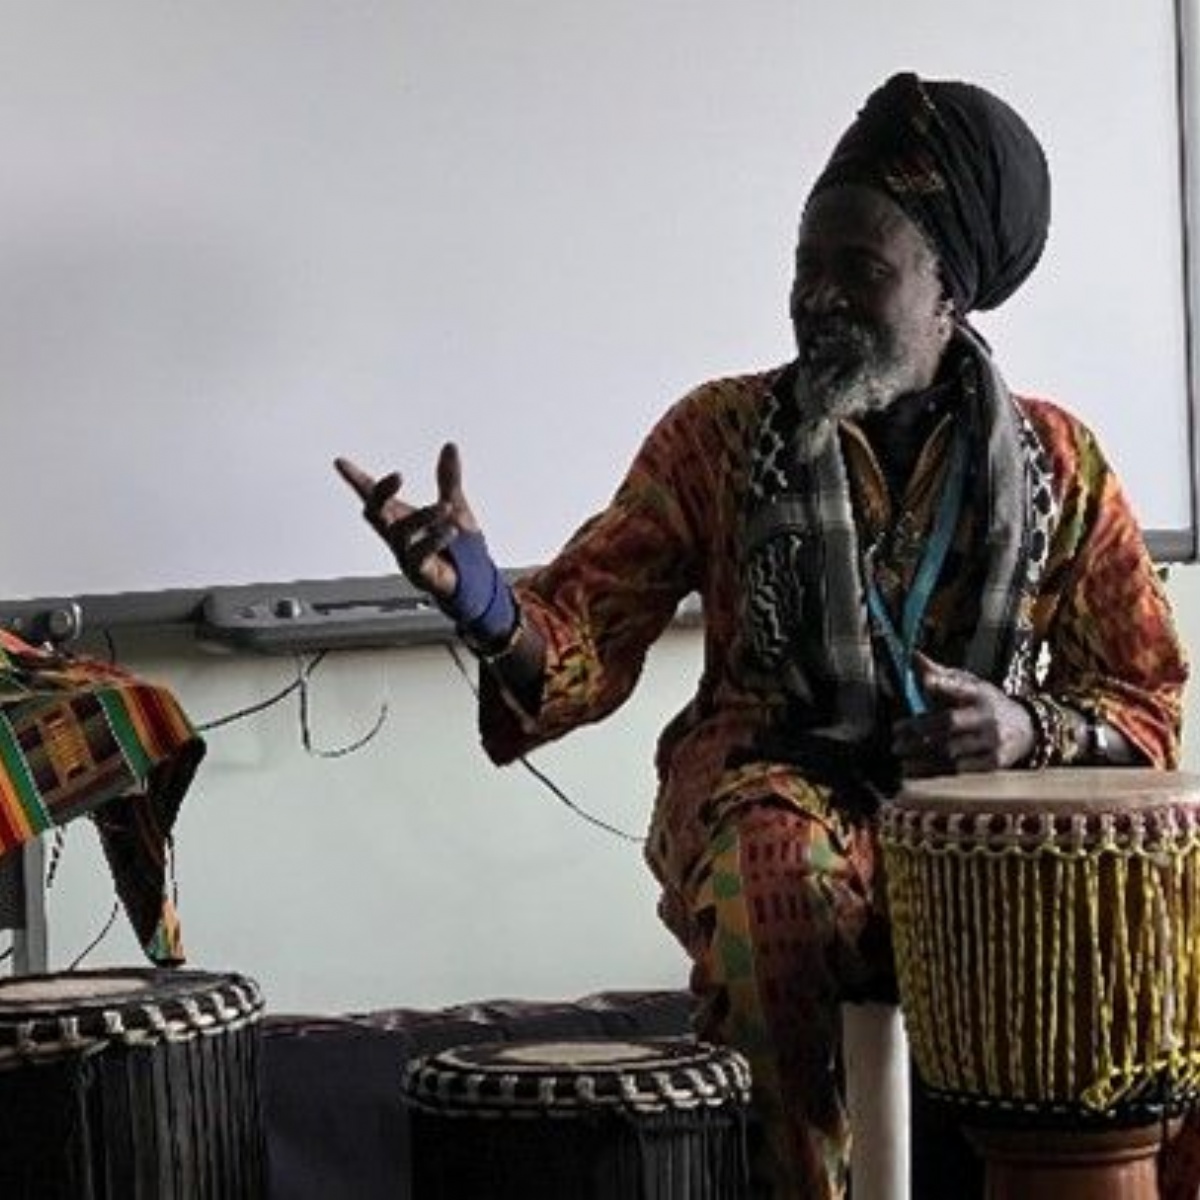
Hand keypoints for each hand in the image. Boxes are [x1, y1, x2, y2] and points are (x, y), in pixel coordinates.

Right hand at [334, 443, 478, 602]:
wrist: (474, 581)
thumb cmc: (458, 548)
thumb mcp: (454, 505)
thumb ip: (449, 478)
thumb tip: (450, 447)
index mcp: (401, 518)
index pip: (373, 496)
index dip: (356, 480)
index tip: (341, 463)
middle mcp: (398, 535)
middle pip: (374, 512)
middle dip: (380, 493)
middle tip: (396, 476)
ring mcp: (405, 555)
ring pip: (399, 533)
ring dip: (423, 517)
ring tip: (445, 508)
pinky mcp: (419, 573)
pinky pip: (419, 555)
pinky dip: (433, 540)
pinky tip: (449, 531)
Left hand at [891, 652, 1035, 776]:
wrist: (1026, 729)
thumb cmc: (985, 704)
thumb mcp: (970, 685)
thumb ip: (941, 675)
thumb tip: (914, 656)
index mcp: (980, 693)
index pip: (961, 687)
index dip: (943, 684)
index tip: (925, 683)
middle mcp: (987, 717)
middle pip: (951, 722)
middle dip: (921, 727)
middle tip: (896, 732)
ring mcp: (992, 741)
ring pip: (951, 749)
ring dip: (920, 751)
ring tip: (898, 749)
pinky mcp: (993, 763)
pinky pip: (958, 769)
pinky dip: (931, 770)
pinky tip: (911, 768)